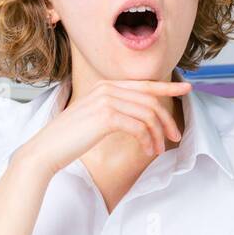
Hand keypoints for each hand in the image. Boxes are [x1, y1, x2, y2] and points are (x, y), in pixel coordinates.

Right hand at [14, 79, 191, 178]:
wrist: (47, 149)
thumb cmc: (71, 138)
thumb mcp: (95, 117)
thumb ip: (115, 110)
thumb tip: (141, 117)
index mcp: (105, 86)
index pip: (143, 84)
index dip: (167, 86)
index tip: (186, 88)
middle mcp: (106, 88)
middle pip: (150, 100)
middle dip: (167, 119)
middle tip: (175, 135)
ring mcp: (106, 101)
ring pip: (147, 114)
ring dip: (158, 134)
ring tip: (158, 150)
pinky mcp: (106, 117)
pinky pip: (139, 127)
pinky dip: (148, 140)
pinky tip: (148, 150)